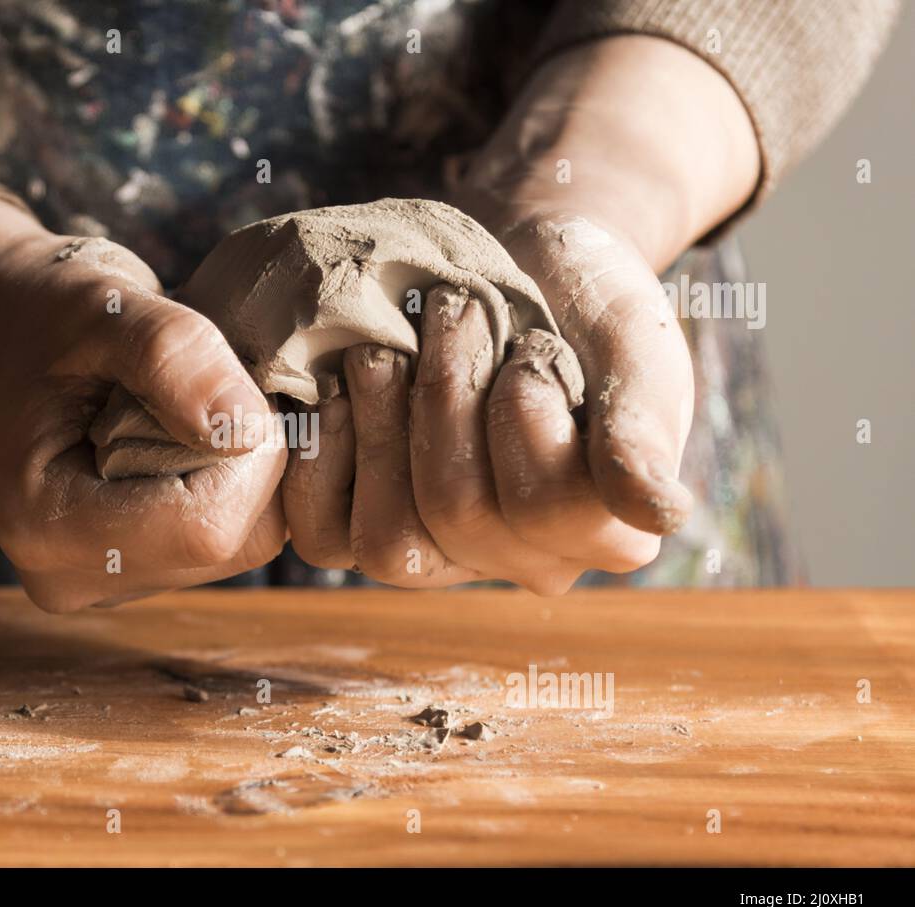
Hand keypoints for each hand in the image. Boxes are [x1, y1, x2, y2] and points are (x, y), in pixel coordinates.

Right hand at [0, 199, 286, 611]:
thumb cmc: (43, 312)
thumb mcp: (106, 308)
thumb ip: (174, 356)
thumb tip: (249, 428)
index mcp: (44, 524)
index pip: (206, 527)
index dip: (248, 452)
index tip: (224, 379)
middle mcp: (68, 576)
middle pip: (233, 540)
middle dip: (247, 457)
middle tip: (199, 387)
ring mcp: (103, 582)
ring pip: (242, 541)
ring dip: (241, 467)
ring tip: (179, 410)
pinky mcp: (135, 571)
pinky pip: (232, 538)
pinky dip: (231, 482)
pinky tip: (182, 438)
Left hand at [285, 35, 757, 593]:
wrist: (503, 270)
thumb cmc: (578, 303)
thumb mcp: (633, 341)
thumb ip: (644, 423)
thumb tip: (659, 515)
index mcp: (604, 529)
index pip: (552, 508)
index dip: (526, 409)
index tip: (533, 340)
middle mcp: (520, 560)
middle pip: (460, 512)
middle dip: (447, 392)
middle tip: (452, 311)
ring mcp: (438, 555)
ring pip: (391, 538)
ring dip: (383, 420)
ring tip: (389, 347)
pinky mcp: (360, 535)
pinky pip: (324, 537)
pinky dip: (326, 453)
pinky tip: (337, 391)